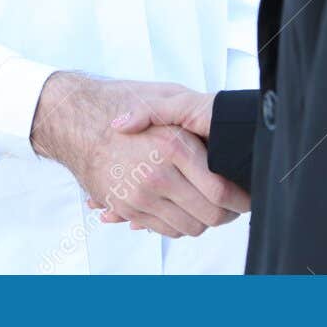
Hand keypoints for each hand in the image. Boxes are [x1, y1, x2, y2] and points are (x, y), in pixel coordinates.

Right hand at [30, 72, 243, 237]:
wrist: (76, 121)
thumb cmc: (123, 103)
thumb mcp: (166, 97)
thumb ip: (197, 116)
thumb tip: (228, 136)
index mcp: (173, 147)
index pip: (219, 190)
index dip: (241, 199)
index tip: (249, 197)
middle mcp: (157, 176)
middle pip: (209, 215)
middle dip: (229, 214)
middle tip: (236, 205)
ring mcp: (139, 196)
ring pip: (189, 227)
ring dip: (205, 221)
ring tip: (211, 205)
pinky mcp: (126, 208)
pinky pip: (164, 230)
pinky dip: (180, 224)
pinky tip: (185, 207)